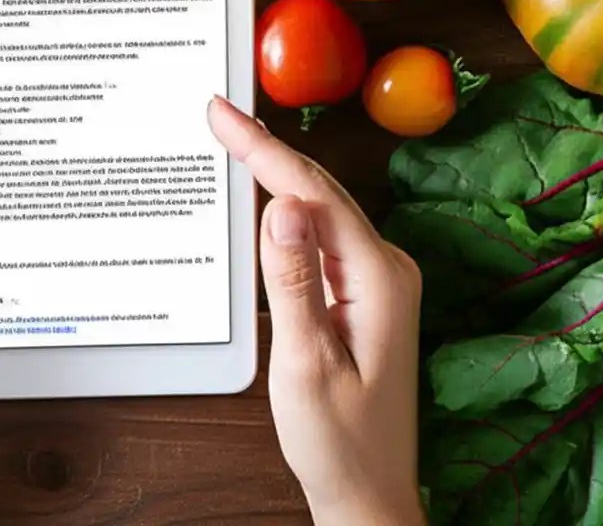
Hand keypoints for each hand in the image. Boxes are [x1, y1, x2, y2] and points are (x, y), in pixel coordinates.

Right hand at [208, 97, 423, 525]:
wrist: (368, 491)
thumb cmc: (340, 440)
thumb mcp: (306, 361)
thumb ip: (293, 281)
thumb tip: (281, 208)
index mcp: (379, 277)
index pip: (312, 193)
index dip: (262, 148)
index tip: (223, 113)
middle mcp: (386, 269)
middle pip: (318, 191)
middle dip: (265, 148)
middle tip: (217, 114)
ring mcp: (376, 281)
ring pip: (319, 210)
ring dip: (276, 174)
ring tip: (234, 139)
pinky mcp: (363, 296)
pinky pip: (320, 239)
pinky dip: (287, 212)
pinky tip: (264, 199)